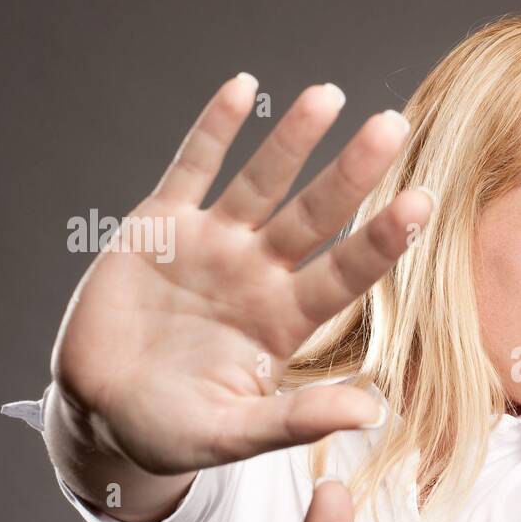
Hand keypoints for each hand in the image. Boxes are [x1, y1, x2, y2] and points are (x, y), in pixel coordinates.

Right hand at [50, 74, 428, 474]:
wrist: (99, 409)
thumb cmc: (169, 430)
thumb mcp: (231, 434)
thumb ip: (295, 420)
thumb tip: (371, 414)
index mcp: (283, 322)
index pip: (345, 274)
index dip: (381, 240)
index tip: (421, 203)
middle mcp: (258, 274)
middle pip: (315, 215)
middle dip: (352, 172)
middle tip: (394, 124)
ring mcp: (212, 244)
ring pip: (262, 182)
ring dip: (292, 138)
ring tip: (329, 94)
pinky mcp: (160, 226)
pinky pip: (192, 167)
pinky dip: (213, 129)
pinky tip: (243, 87)